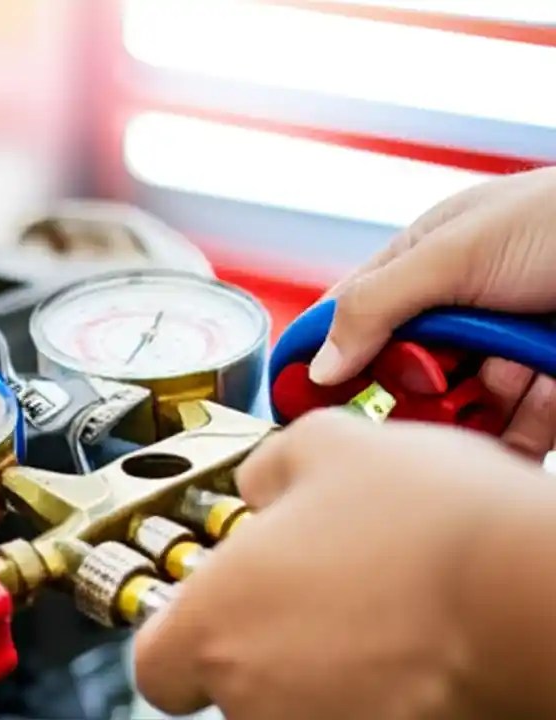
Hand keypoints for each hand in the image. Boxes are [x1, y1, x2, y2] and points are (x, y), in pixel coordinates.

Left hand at [132, 411, 555, 719]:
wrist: (529, 590)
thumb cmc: (429, 526)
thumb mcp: (326, 445)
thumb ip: (265, 469)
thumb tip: (257, 486)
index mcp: (214, 622)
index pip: (156, 663)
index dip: (181, 632)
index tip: (215, 602)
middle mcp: (253, 694)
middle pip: (232, 679)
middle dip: (264, 636)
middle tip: (315, 584)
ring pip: (295, 700)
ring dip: (319, 660)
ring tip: (375, 602)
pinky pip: (357, 709)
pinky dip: (375, 684)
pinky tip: (410, 638)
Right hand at [312, 167, 555, 458]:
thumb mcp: (455, 252)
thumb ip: (378, 305)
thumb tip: (319, 363)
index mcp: (426, 260)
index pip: (352, 314)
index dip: (322, 354)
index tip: (293, 398)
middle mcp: (463, 306)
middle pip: (402, 371)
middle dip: (406, 392)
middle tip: (416, 398)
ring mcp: (506, 347)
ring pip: (457, 405)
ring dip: (459, 418)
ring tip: (474, 412)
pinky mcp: (549, 384)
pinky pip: (514, 427)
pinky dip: (506, 439)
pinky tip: (505, 439)